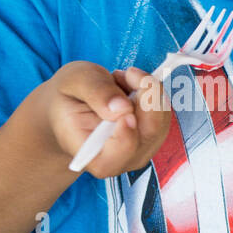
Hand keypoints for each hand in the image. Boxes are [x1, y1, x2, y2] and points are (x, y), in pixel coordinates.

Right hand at [43, 62, 171, 178]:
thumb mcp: (73, 82)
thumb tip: (122, 108)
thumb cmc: (68, 97)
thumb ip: (95, 92)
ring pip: (161, 120)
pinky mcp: (151, 139)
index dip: (127, 132)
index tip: (125, 103)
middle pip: (150, 133)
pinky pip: (164, 114)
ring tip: (120, 80)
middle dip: (145, 95)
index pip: (118, 154)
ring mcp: (138, 151)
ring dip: (147, 91)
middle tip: (126, 73)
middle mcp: (119, 160)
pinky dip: (151, 94)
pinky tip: (130, 87)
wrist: (70, 108)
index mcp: (91, 155)